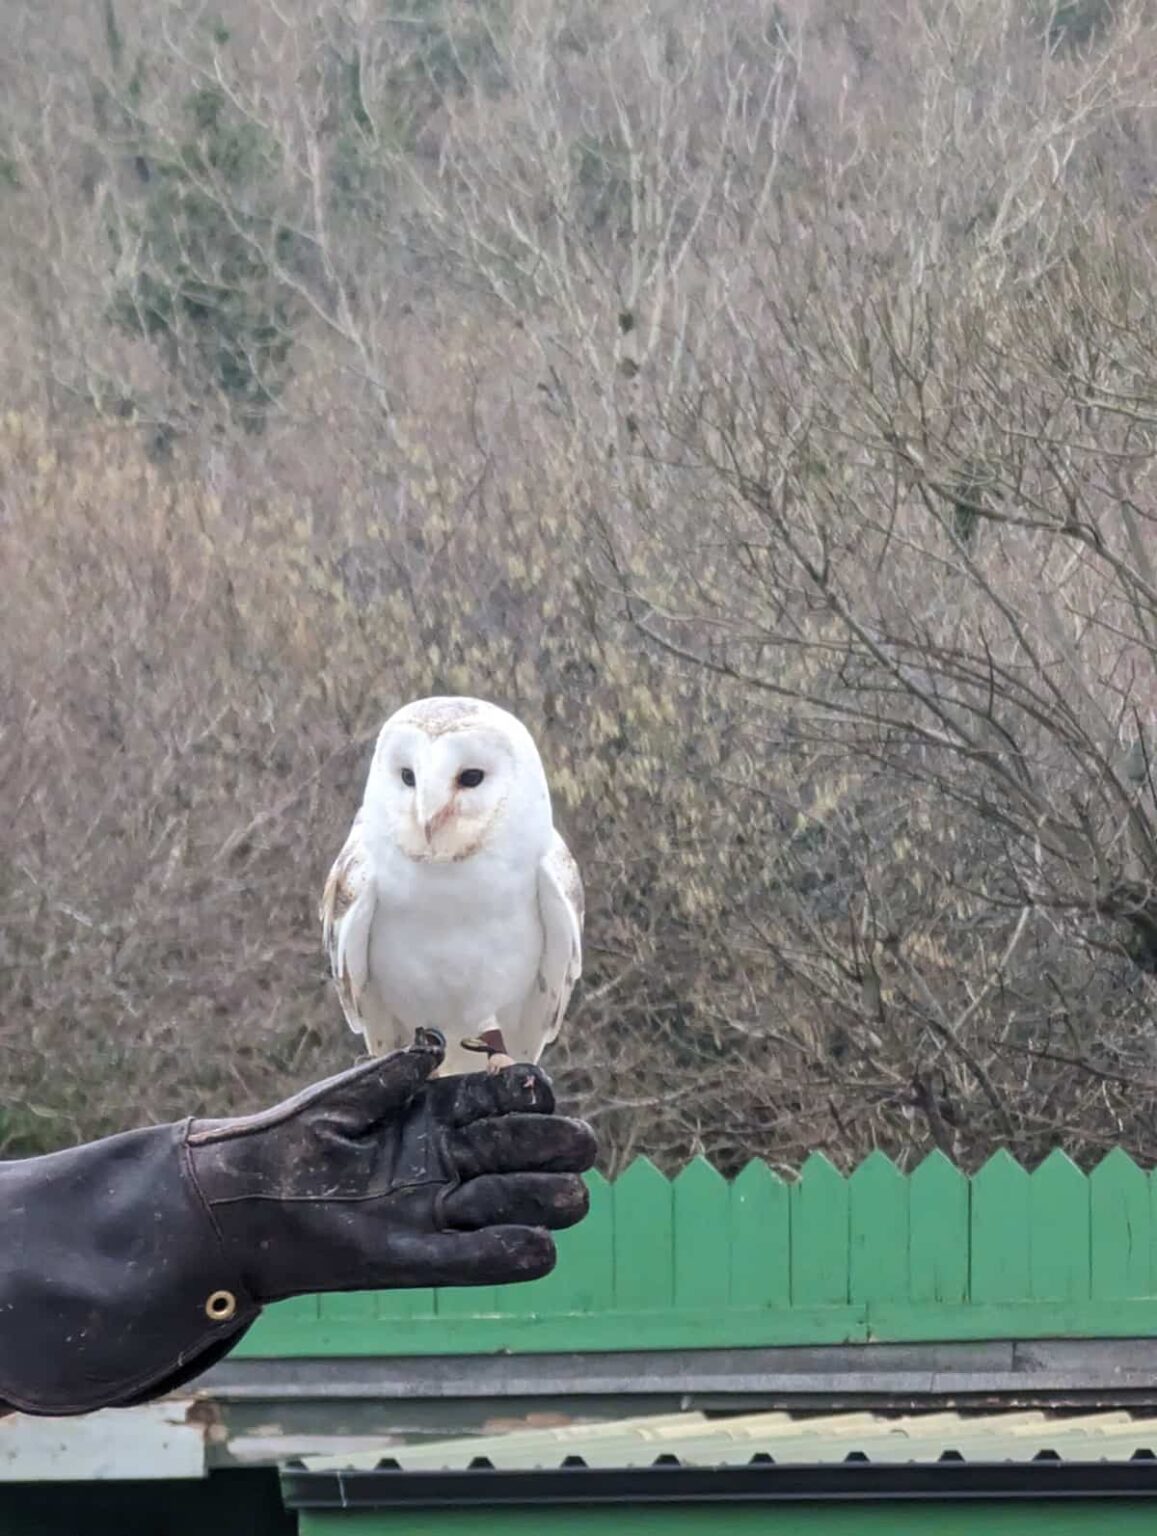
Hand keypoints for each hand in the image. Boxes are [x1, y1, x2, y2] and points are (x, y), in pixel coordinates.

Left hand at [186, 1032, 596, 1303]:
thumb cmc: (291, 1141)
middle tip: (573, 1145)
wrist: (245, 1202)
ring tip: (568, 1197)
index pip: (504, 1099)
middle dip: (553, 1145)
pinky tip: (539, 1248)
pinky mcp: (416, 1257)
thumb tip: (438, 1043)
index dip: (528, 1093)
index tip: (534, 1090)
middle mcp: (449, 1160)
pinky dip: (508, 1254)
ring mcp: (437, 1209)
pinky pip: (473, 1259)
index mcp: (438, 1115)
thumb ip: (393, 1073)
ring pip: (511, 1202)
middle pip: (522, 1149)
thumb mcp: (344, 1098)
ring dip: (543, 1199)